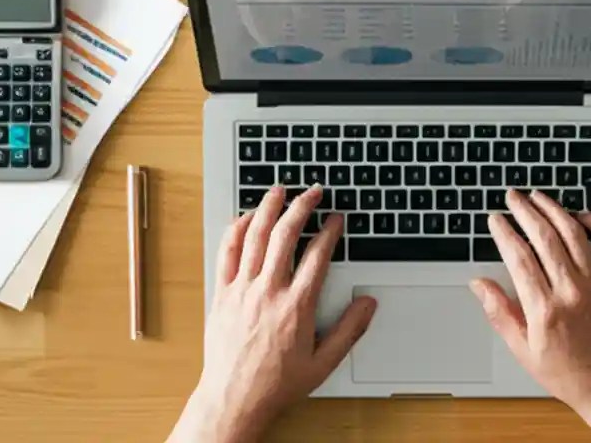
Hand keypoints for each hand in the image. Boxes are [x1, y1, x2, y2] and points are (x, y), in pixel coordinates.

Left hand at [168, 185, 376, 442]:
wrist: (234, 399)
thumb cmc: (276, 384)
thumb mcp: (323, 363)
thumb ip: (349, 330)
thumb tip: (367, 304)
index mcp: (296, 307)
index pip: (317, 255)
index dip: (330, 231)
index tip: (337, 219)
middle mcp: (268, 292)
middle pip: (286, 235)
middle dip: (302, 206)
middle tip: (312, 192)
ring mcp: (242, 290)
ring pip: (255, 236)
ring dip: (268, 208)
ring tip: (278, 191)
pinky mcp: (222, 294)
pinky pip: (228, 252)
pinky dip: (237, 230)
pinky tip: (246, 218)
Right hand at [468, 190, 590, 425]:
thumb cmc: (568, 375)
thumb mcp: (523, 352)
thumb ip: (500, 313)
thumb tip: (479, 284)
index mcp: (544, 309)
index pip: (518, 257)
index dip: (504, 232)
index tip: (495, 219)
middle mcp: (571, 292)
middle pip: (544, 237)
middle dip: (525, 211)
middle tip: (513, 197)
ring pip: (574, 235)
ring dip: (555, 210)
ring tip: (539, 196)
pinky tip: (583, 215)